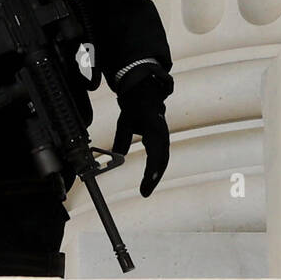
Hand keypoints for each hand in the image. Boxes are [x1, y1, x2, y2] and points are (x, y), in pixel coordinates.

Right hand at [112, 64, 172, 196]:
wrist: (136, 87)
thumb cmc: (134, 107)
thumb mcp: (125, 127)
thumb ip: (123, 142)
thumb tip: (119, 156)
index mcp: (154, 138)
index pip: (155, 160)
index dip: (151, 175)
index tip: (144, 191)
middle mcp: (159, 135)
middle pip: (160, 160)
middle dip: (154, 177)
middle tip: (145, 192)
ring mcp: (160, 129)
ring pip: (161, 153)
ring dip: (156, 169)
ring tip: (150, 183)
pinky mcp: (156, 123)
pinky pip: (158, 142)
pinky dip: (156, 155)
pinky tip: (153, 163)